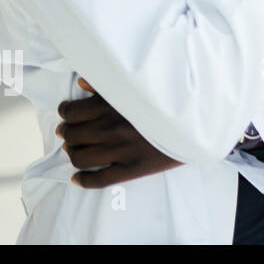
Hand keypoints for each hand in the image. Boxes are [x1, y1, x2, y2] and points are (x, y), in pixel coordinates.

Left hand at [56, 78, 183, 188]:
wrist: (198, 120)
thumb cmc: (168, 99)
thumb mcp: (138, 86)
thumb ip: (109, 84)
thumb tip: (82, 83)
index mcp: (113, 105)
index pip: (72, 112)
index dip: (65, 113)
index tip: (66, 114)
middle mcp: (113, 128)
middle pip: (73, 136)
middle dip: (66, 133)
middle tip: (68, 132)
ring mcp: (122, 150)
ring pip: (81, 158)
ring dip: (72, 154)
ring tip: (74, 150)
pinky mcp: (133, 169)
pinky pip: (100, 180)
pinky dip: (83, 180)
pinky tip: (77, 178)